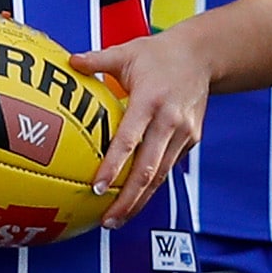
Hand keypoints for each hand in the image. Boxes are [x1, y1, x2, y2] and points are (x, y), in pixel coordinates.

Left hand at [71, 31, 214, 228]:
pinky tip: (134, 198)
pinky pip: (168, 166)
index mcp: (150, 100)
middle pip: (148, 170)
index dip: (113, 166)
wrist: (203, 56)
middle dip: (128, 200)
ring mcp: (184, 133)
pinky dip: (151, 185)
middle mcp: (169, 120)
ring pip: (161, 175)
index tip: (97, 188)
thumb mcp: (127, 52)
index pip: (129, 140)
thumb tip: (68, 62)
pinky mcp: (191, 140)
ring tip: (117, 219)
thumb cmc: (160, 54)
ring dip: (140, 200)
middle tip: (107, 220)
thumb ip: (96, 60)